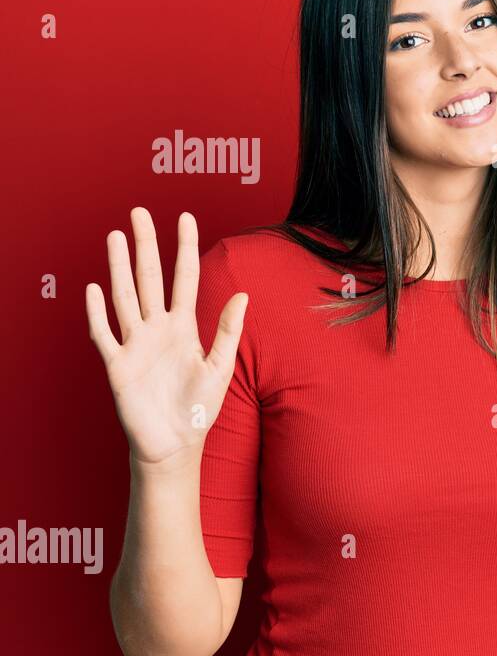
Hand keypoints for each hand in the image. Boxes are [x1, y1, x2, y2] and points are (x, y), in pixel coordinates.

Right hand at [85, 208, 248, 466]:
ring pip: (125, 297)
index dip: (185, 248)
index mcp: (184, 327)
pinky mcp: (117, 365)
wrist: (176, 444)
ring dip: (119, 267)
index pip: (184, 278)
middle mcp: (157, 329)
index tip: (186, 217)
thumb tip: (242, 295)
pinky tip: (94, 288)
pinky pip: (104, 334)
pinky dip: (98, 313)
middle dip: (145, 245)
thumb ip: (229, 331)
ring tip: (115, 236)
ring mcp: (135, 344)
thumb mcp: (220, 367)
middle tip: (139, 211)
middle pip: (150, 278)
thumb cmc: (199, 408)